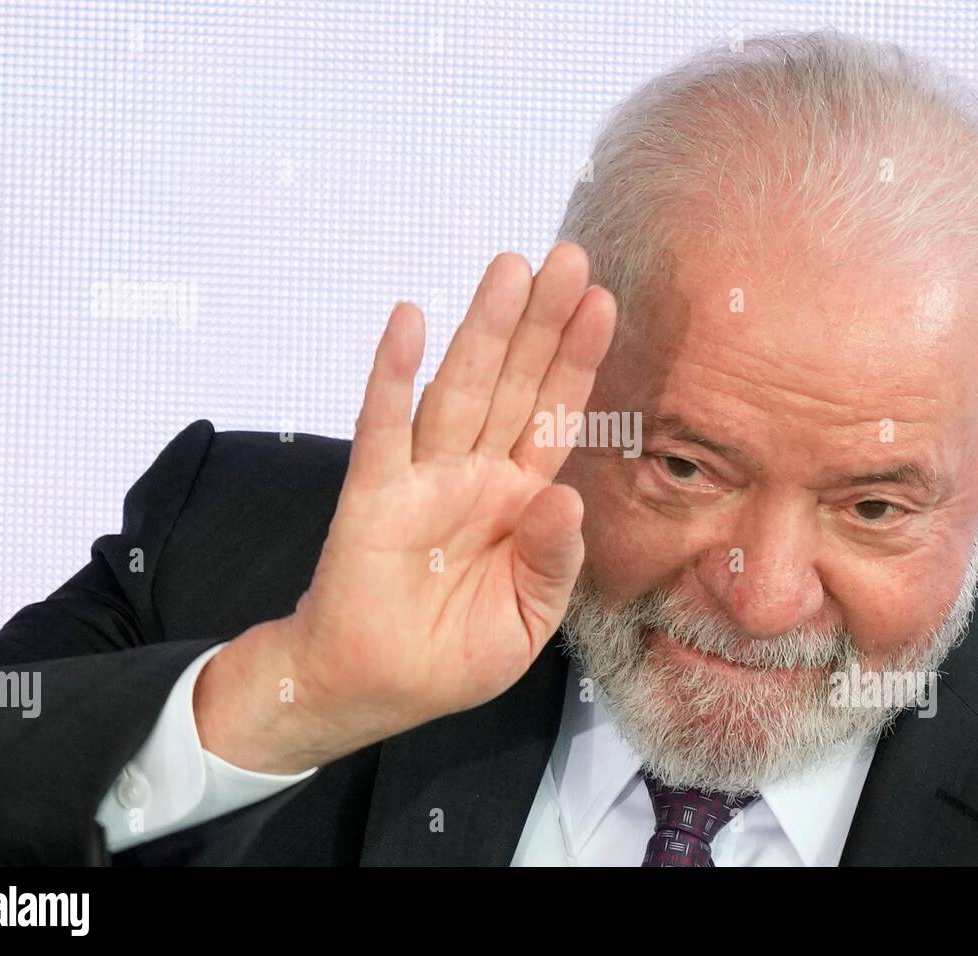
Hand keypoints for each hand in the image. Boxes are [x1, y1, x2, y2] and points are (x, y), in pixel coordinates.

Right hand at [194, 243, 615, 771]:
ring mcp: (425, 478)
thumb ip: (553, 561)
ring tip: (510, 268)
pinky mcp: (373, 494)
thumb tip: (564, 499)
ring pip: (460, 389)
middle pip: (513, 384)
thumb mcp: (528, 620)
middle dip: (541, 323)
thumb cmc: (454, 656)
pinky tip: (409, 321)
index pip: (555, 416)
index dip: (578, 361)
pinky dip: (393, 373)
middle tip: (568, 259)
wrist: (375, 689)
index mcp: (520, 500)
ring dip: (484, 329)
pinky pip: (384, 426)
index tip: (604, 304)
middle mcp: (476, 474)